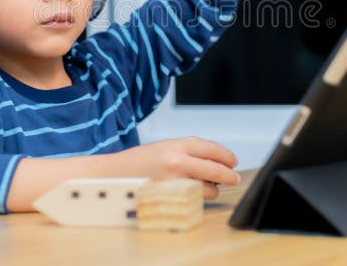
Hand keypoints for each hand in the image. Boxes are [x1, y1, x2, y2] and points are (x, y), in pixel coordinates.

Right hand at [120, 136, 240, 198]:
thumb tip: (216, 161)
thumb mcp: (164, 148)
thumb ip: (188, 152)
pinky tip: (189, 194)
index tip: (233, 162)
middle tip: (234, 178)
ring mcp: (174, 182)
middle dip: (229, 175)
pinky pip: (194, 201)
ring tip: (201, 185)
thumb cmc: (138, 162)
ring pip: (208, 189)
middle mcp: (177, 162)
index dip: (226, 156)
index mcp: (176, 145)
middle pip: (215, 169)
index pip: (211, 148)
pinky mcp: (170, 199)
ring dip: (210, 189)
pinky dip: (196, 199)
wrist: (112, 175)